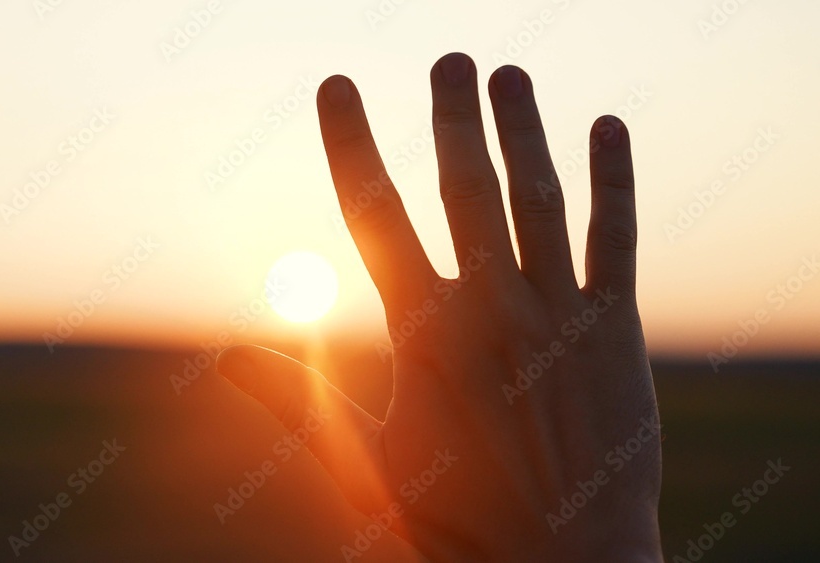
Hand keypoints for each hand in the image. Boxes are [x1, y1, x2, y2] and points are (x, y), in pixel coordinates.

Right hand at [216, 52, 662, 561]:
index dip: (349, 142)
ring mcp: (558, 314)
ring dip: (523, 128)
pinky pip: (616, 239)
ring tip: (511, 73)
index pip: (372, 213)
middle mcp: (490, 307)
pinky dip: (615, 179)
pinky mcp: (616, 333)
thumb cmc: (452, 519)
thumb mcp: (361, 461)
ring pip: (538, 197)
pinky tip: (608, 127)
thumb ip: (293, 398)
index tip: (337, 85)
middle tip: (449, 59)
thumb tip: (220, 356)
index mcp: (421, 331)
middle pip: (463, 186)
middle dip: (451, 116)